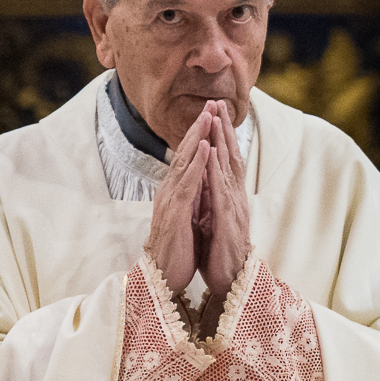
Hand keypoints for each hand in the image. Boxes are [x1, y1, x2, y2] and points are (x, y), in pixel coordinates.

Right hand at [143, 113, 209, 296]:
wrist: (165, 277)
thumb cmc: (179, 248)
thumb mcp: (189, 216)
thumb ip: (193, 196)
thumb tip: (200, 179)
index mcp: (177, 192)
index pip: (189, 158)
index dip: (200, 135)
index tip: (214, 114)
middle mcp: (171, 191)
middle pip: (185, 153)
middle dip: (199, 127)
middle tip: (211, 103)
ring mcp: (171, 200)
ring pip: (184, 163)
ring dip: (197, 138)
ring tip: (208, 116)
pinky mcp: (174, 213)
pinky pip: (187, 184)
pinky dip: (195, 165)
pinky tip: (204, 149)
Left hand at [197, 103, 250, 304]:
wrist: (231, 282)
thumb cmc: (222, 254)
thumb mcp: (216, 221)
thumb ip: (215, 199)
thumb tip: (209, 181)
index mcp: (230, 198)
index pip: (227, 160)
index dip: (223, 136)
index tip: (216, 112)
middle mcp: (235, 198)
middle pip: (231, 156)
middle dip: (223, 129)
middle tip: (217, 102)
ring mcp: (233, 208)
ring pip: (228, 167)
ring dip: (221, 141)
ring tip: (216, 117)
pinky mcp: (228, 221)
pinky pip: (220, 190)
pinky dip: (216, 169)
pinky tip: (211, 152)